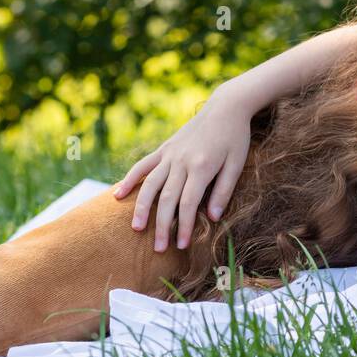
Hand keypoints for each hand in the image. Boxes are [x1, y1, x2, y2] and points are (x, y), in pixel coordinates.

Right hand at [113, 89, 254, 251]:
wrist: (226, 107)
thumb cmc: (236, 138)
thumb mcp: (237, 164)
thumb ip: (224, 191)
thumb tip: (213, 217)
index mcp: (201, 167)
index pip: (188, 204)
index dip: (183, 226)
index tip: (181, 245)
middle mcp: (181, 161)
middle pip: (167, 199)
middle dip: (162, 226)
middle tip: (159, 249)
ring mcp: (170, 154)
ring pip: (150, 184)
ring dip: (142, 207)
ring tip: (136, 228)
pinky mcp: (164, 148)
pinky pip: (143, 165)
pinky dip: (130, 179)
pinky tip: (118, 195)